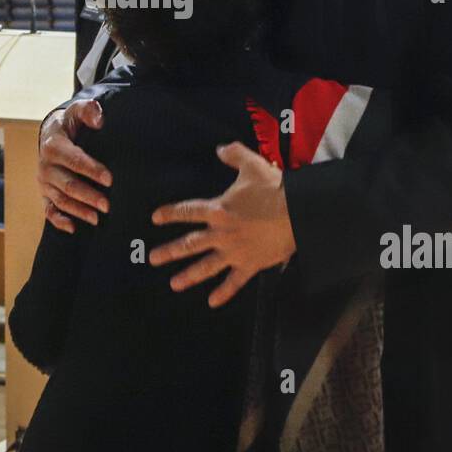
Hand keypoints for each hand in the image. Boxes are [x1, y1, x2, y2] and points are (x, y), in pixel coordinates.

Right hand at [37, 99, 110, 233]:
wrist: (52, 134)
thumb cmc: (70, 124)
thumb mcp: (77, 111)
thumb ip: (88, 111)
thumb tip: (99, 119)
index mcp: (53, 146)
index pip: (74, 159)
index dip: (91, 169)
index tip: (110, 179)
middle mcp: (45, 166)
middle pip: (67, 184)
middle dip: (88, 196)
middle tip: (108, 205)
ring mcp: (44, 182)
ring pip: (60, 199)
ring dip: (78, 210)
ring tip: (97, 219)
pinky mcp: (44, 193)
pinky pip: (48, 210)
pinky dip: (59, 221)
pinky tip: (73, 228)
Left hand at [150, 141, 296, 307]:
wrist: (298, 213)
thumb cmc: (274, 189)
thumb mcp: (252, 165)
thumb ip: (234, 155)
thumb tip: (220, 149)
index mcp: (218, 209)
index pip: (187, 211)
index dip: (170, 213)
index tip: (155, 218)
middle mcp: (221, 233)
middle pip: (190, 244)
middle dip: (170, 252)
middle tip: (153, 258)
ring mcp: (235, 251)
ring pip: (207, 267)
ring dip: (189, 276)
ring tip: (174, 284)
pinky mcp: (251, 264)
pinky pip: (235, 282)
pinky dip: (224, 292)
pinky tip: (212, 302)